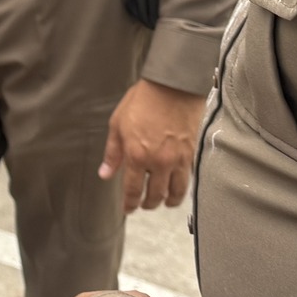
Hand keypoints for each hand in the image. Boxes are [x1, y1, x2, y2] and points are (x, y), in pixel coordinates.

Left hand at [101, 78, 206, 212]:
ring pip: (175, 192)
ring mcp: (177, 159)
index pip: (132, 189)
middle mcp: (158, 162)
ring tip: (163, 202)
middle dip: (148, 204)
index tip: (128, 209)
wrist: (172, 87)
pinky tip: (177, 188)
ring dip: (168, 201)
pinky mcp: (191, 154)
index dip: (130, 203)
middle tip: (144, 205)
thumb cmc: (142, 102)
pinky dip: (182, 188)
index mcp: (136, 155)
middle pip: (155, 195)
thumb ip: (112, 153)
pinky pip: (187, 179)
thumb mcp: (117, 125)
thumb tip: (105, 173)